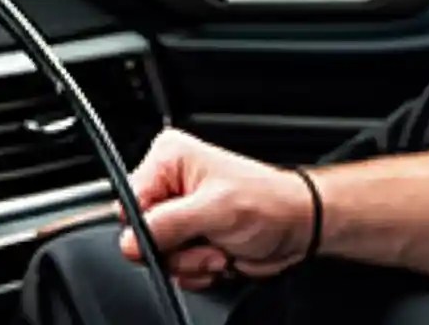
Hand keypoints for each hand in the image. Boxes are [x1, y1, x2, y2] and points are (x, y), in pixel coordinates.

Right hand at [119, 128, 314, 289]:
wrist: (299, 227)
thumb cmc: (269, 202)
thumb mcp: (214, 210)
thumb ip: (167, 225)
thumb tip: (130, 240)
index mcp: (169, 159)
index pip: (129, 199)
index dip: (146, 225)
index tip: (174, 233)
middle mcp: (171, 185)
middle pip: (141, 231)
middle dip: (175, 247)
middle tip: (206, 239)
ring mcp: (180, 215)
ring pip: (159, 254)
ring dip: (191, 261)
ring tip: (219, 246)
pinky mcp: (191, 240)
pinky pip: (176, 267)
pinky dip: (198, 270)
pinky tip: (220, 255)